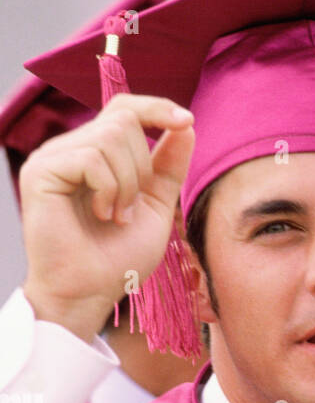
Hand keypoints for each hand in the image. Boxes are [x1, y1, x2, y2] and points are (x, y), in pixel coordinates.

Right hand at [21, 93, 194, 342]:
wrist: (90, 294)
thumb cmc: (118, 259)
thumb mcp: (156, 207)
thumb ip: (168, 167)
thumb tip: (186, 125)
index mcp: (95, 154)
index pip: (124, 109)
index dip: (156, 108)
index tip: (187, 121)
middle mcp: (70, 149)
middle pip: (123, 120)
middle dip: (142, 167)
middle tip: (131, 209)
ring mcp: (52, 157)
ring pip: (110, 136)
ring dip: (126, 184)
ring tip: (116, 217)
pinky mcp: (40, 171)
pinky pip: (91, 157)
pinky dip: (108, 189)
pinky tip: (101, 215)